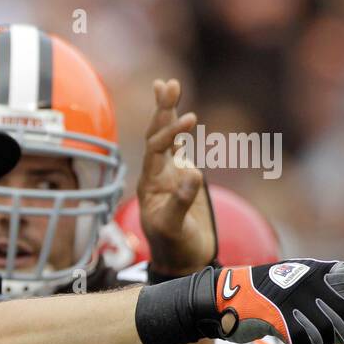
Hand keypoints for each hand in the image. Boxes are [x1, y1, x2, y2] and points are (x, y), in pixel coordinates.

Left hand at [136, 79, 213, 274]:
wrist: (181, 259)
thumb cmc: (175, 246)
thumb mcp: (176, 228)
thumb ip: (182, 201)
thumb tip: (193, 172)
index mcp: (150, 184)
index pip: (156, 149)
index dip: (171, 133)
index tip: (191, 119)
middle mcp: (156, 174)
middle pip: (155, 135)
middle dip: (162, 110)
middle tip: (167, 84)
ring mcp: (167, 173)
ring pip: (165, 138)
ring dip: (167, 113)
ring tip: (168, 86)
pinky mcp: (180, 176)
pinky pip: (176, 147)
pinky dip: (177, 129)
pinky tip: (178, 114)